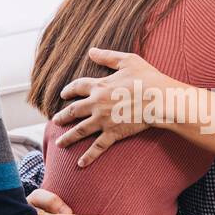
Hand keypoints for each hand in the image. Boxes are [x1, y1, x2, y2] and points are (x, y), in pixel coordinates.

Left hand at [53, 47, 181, 167]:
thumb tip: (91, 51)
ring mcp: (103, 120)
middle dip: (63, 117)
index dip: (69, 90)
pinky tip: (80, 164)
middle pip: (73, 111)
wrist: (159, 100)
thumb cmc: (147, 78)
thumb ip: (108, 56)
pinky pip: (97, 147)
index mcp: (99, 86)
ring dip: (68, 138)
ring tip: (59, 143)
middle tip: (55, 121)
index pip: (78, 87)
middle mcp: (97, 104)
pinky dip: (88, 156)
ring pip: (80, 130)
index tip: (63, 94)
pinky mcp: (113, 133)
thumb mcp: (127, 61)